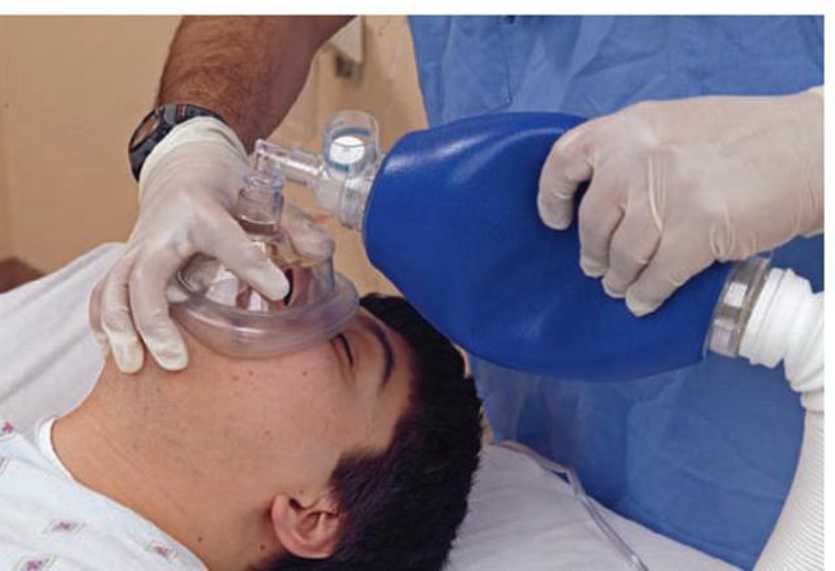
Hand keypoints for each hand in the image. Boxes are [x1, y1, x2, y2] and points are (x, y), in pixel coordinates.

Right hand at [90, 118, 330, 372]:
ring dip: (119, 328)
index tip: (279, 289)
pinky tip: (116, 354)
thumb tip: (323, 253)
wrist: (184, 167)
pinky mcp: (127, 261)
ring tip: (132, 366)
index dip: (250, 264)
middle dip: (154, 320)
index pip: (224, 239)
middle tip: (177, 361)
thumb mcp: (264, 199)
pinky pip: (104, 292)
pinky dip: (103, 323)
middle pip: (145, 276)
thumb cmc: (227, 188)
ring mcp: (138, 247)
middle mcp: (162, 230)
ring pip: (113, 287)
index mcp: (202, 210)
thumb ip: (295, 227)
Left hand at [538, 87, 822, 315]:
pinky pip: (655, 276)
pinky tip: (644, 301)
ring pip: (623, 254)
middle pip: (594, 221)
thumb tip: (604, 194)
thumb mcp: (675, 125)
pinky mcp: (696, 230)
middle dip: (592, 251)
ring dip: (618, 278)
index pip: (565, 160)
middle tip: (595, 267)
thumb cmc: (748, 136)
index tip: (555, 220)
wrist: (812, 148)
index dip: (552, 196)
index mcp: (630, 126)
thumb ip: (636, 151)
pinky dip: (646, 294)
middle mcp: (638, 157)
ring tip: (619, 286)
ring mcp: (666, 194)